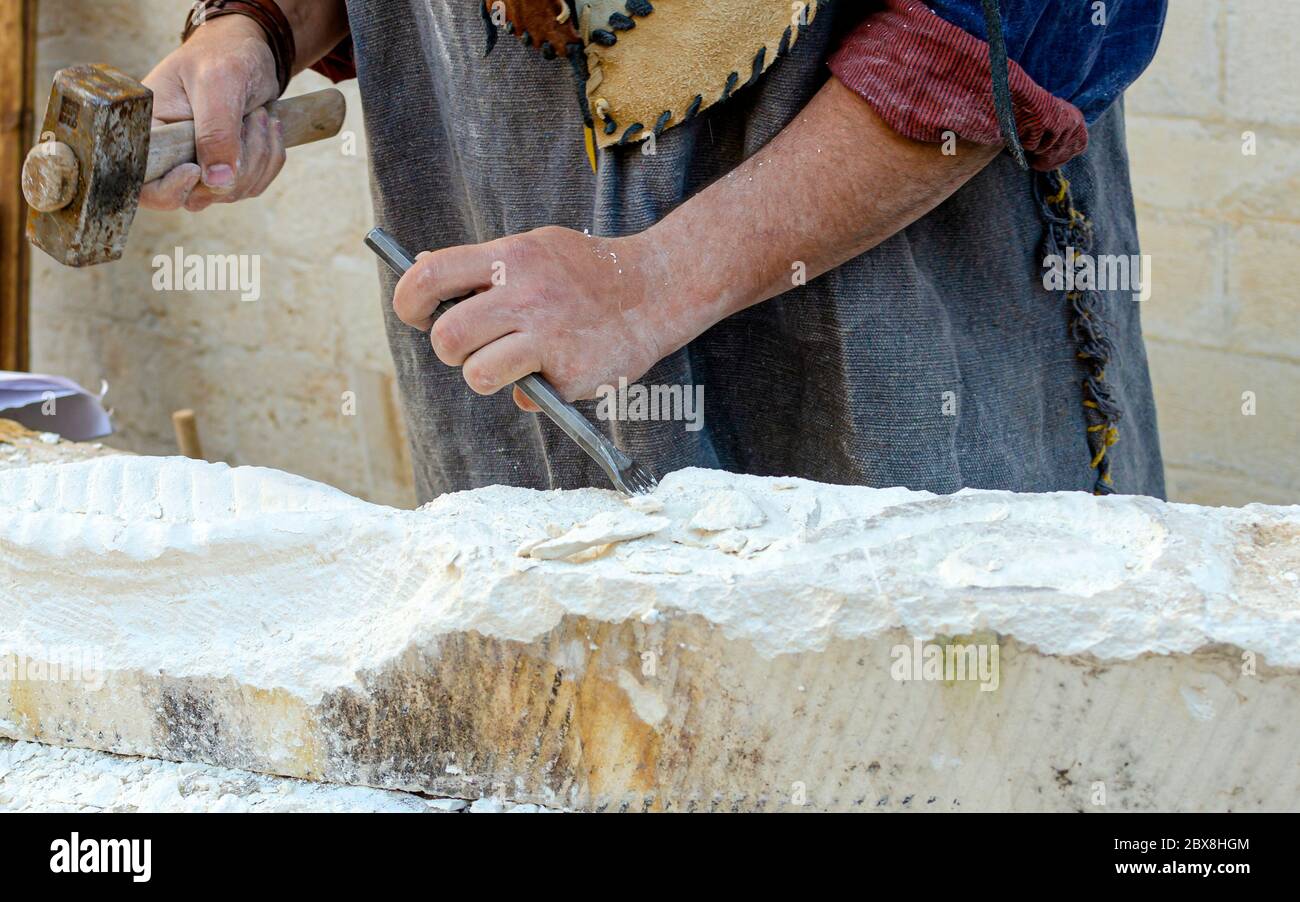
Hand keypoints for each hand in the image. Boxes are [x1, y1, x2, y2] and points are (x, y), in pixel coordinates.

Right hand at [139, 16, 285, 211]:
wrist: (247, 53)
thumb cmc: (222, 56)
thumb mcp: (217, 84)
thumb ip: (215, 132)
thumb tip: (217, 182)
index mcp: (150, 132)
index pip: (144, 185)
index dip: (170, 190)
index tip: (195, 169)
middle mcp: (171, 155)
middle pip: (198, 195)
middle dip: (235, 164)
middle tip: (250, 118)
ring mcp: (201, 166)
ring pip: (231, 191)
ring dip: (258, 157)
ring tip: (259, 115)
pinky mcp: (228, 169)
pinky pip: (253, 184)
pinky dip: (269, 159)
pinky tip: (268, 127)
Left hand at [392, 227, 688, 411]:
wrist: (657, 290)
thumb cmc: (588, 272)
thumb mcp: (535, 247)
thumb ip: (484, 264)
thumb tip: (423, 266)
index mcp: (510, 257)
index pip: (430, 275)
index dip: (409, 301)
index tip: (416, 315)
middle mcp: (525, 294)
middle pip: (447, 337)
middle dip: (450, 351)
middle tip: (470, 348)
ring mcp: (548, 336)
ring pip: (477, 375)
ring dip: (484, 376)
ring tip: (510, 364)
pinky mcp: (569, 373)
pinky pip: (524, 397)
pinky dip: (533, 393)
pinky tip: (558, 370)